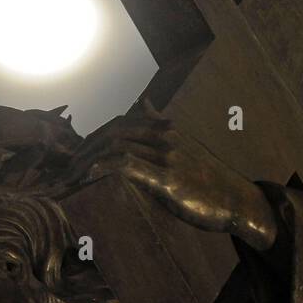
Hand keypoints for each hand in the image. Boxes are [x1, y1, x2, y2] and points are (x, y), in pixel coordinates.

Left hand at [66, 101, 278, 251]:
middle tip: (64, 168)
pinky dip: (101, 167)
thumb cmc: (208, 176)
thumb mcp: (184, 143)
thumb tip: (143, 102)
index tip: (74, 155)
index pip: (118, 124)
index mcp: (165, 128)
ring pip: (114, 146)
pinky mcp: (168, 177)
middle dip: (83, 148)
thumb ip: (159, 123)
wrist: (238, 200)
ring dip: (86, 161)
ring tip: (68, 177)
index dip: (92, 137)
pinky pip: (126, 165)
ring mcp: (166, 155)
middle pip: (112, 132)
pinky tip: (85, 175)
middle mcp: (164, 136)